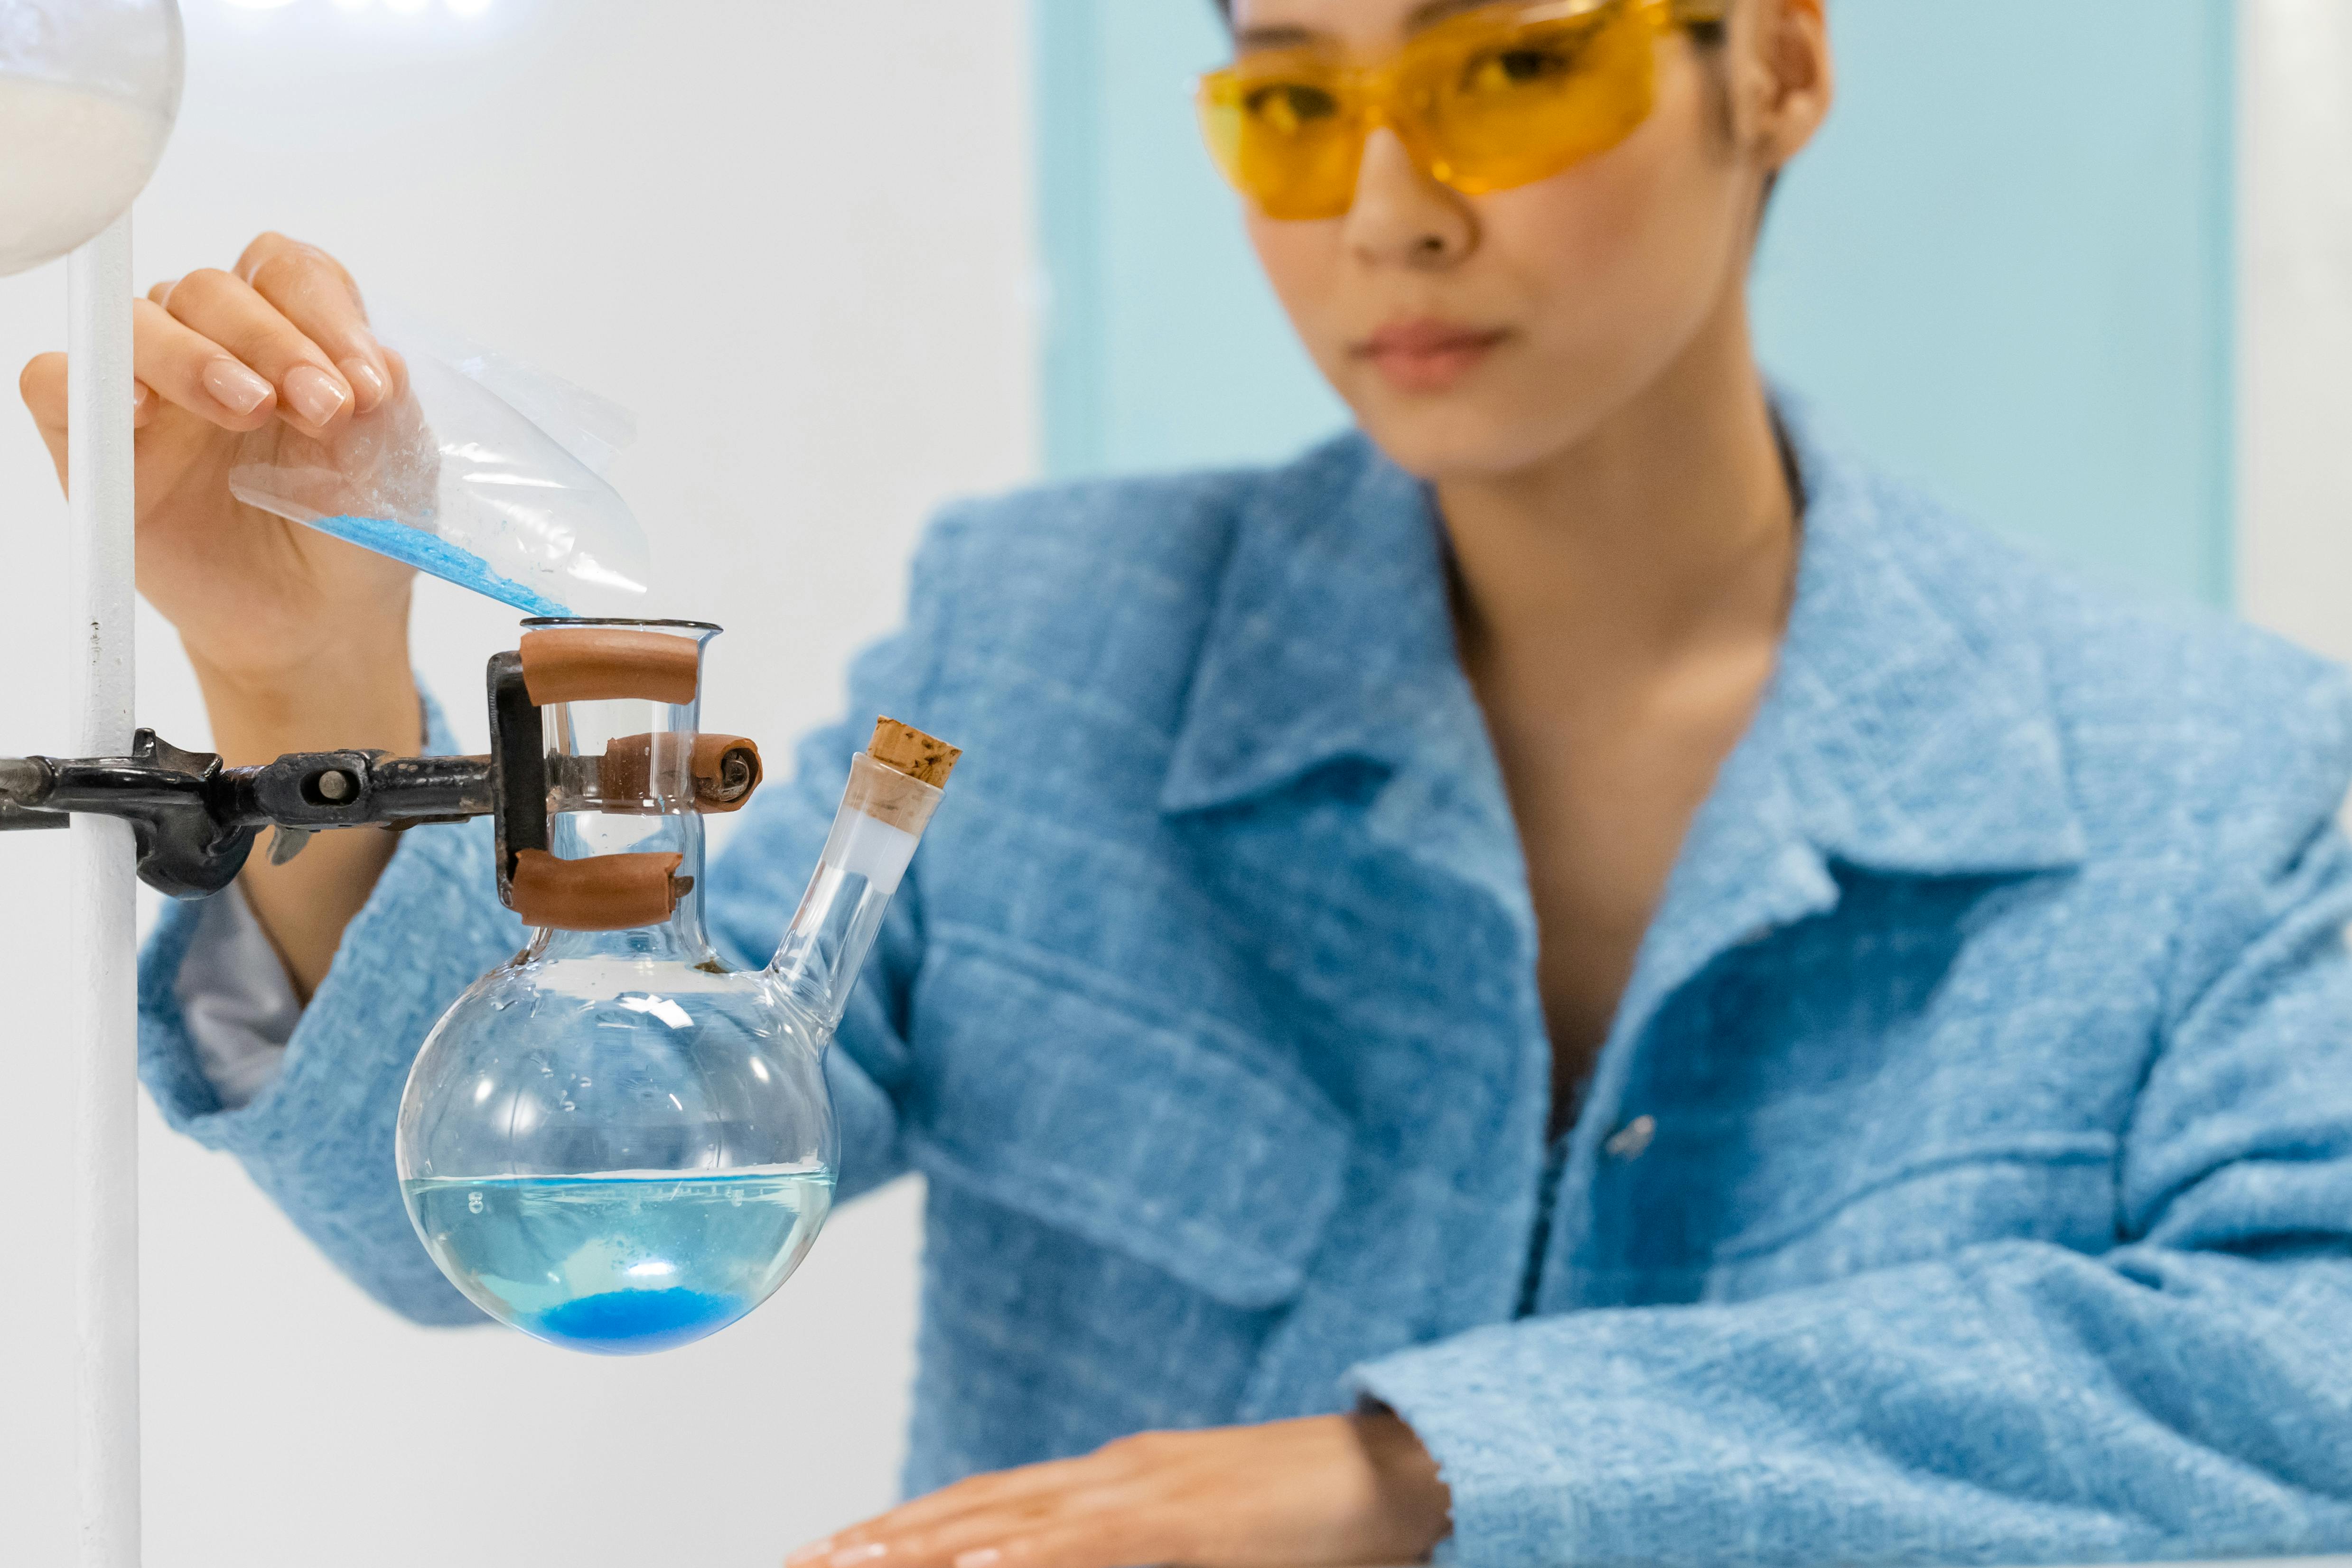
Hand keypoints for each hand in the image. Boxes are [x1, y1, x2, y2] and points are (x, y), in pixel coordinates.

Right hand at [19, 231, 419, 722]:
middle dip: (272, 341)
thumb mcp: (391, 477)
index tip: (366, 385)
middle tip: (321, 407)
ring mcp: (152, 388)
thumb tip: (377, 366)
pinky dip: (89, 384)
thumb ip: (384, 415)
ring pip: (140, 320)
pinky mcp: (96, 443)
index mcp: (293, 335)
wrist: (315, 620)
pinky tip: (143, 414)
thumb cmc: (352, 535)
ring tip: (250, 408)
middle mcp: (216, 346)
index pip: (292, 275)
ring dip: (195, 355)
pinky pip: (58, 383)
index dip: (325, 314)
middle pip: (213, 290)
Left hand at [787, 1412, 1451, 1567]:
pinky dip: (1027, 1554)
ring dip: (921, 1546)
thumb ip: (1125, 1545)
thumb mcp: (1198, 1538)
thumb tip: (1041, 1560)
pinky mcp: (1189, 1522)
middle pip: (975, 1506)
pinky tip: (972, 1566)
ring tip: (844, 1567)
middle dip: (880, 1538)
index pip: (984, 1502)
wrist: (1398, 1473)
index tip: (829, 1549)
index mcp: (1115, 1478)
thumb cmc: (1307, 1514)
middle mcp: (1115, 1474)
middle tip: (798, 1562)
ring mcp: (1149, 1492)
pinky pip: (1091, 1543)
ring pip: (1010, 1522)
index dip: (902, 1525)